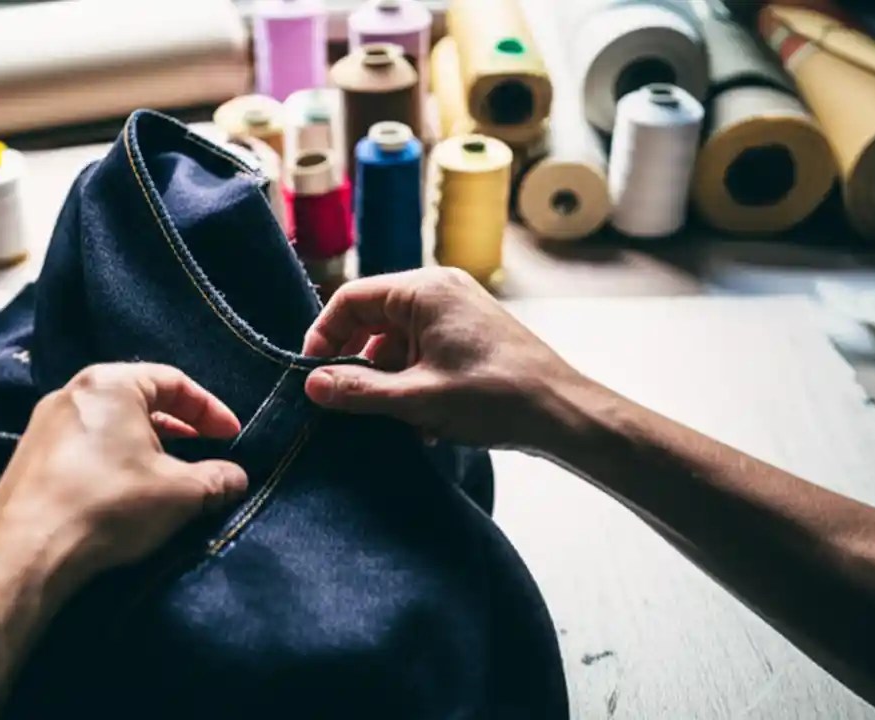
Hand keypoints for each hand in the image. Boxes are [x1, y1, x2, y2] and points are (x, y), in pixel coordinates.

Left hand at [0, 363, 247, 612]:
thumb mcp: (179, 493)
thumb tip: (236, 478)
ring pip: (111, 424)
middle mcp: (73, 392)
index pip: (174, 381)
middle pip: (139, 399)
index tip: (233, 436)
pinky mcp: (30, 457)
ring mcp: (45, 424)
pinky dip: (115, 459)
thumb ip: (216, 480)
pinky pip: (86, 445)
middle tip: (205, 450)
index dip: (210, 410)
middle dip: (179, 426)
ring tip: (171, 475)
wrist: (24, 549)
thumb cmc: (107, 504)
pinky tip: (128, 491)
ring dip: (147, 445)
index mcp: (111, 384)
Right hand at [301, 268, 587, 452]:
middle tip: (341, 401)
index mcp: (424, 291)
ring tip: (386, 417)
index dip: (323, 336)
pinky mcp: (467, 335)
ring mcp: (455, 312)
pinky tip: (416, 419)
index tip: (312, 376)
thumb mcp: (418, 399)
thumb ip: (359, 391)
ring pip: (395, 339)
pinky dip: (409, 380)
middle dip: (354, 362)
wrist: (563, 413)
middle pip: (371, 318)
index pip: (350, 299)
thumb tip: (311, 385)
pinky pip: (420, 350)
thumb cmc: (496, 398)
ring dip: (383, 378)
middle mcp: (438, 291)